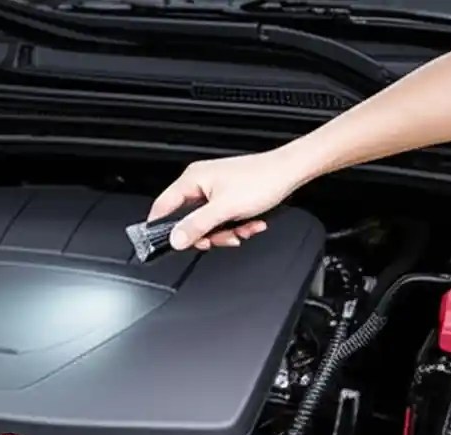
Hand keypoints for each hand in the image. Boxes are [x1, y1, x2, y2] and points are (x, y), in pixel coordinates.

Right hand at [148, 149, 308, 250]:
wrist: (289, 173)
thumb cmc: (262, 180)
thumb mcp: (225, 209)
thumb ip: (197, 226)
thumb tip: (175, 239)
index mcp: (192, 179)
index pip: (163, 206)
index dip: (162, 227)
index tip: (169, 244)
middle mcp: (201, 183)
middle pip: (189, 220)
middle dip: (209, 234)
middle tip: (222, 237)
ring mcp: (215, 190)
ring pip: (208, 223)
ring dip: (226, 231)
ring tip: (242, 228)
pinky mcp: (228, 196)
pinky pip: (222, 219)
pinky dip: (236, 225)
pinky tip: (249, 223)